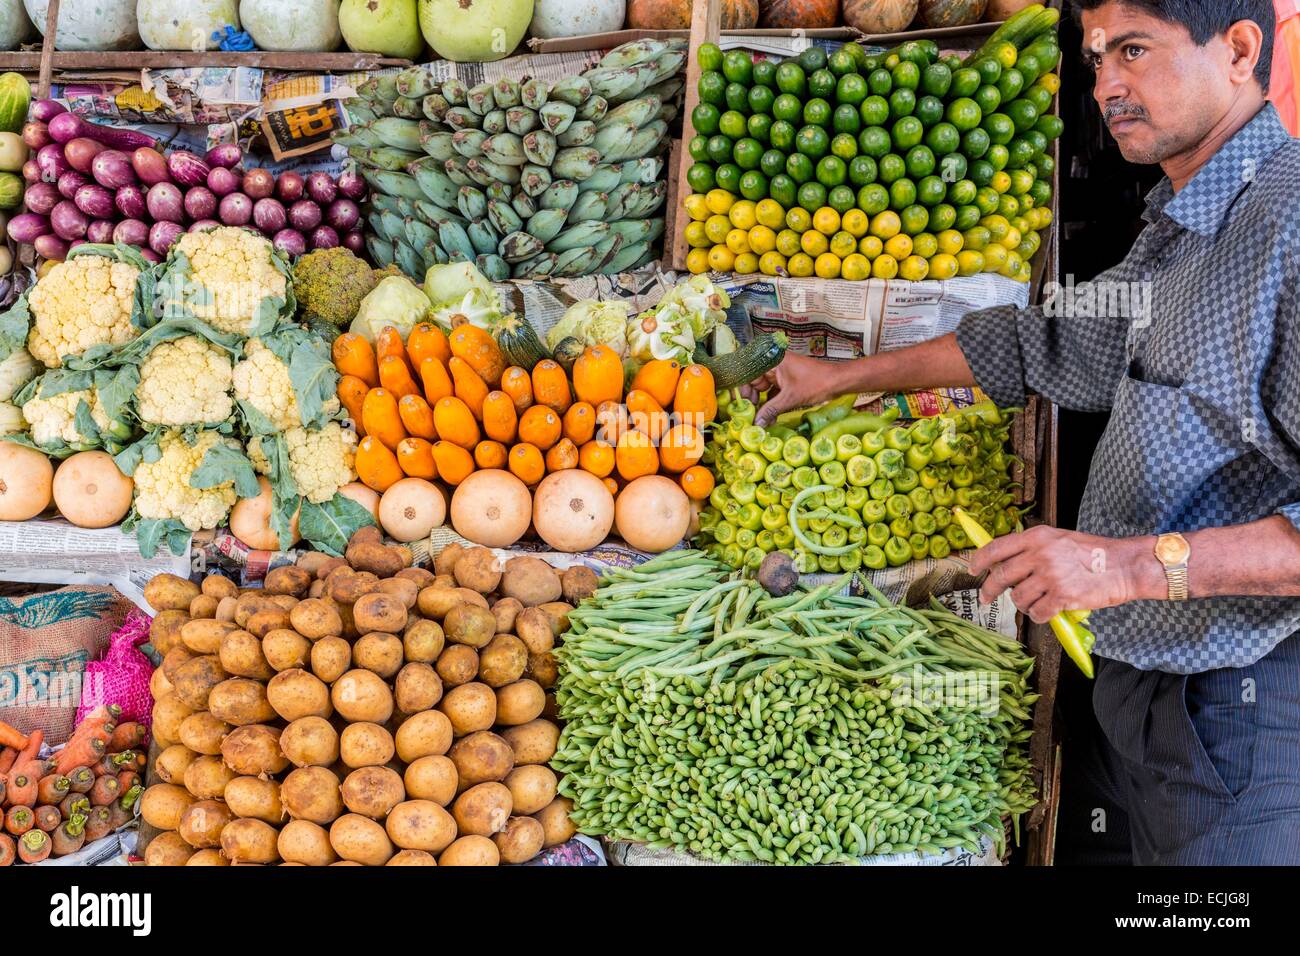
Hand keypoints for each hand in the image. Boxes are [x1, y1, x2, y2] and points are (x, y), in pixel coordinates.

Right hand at [744, 352, 840, 425]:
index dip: (742, 389)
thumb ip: (771, 410)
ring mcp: (781, 371)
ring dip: (762, 403)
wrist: (838, 381)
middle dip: (752, 399)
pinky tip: (770, 416)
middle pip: (754, 381)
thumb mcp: (790, 398)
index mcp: (772, 360)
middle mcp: (774, 363)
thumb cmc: (817, 382)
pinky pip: (774, 390)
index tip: (740, 405)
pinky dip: (772, 402)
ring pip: (764, 387)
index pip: (748, 373)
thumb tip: (756, 423)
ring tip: (761, 418)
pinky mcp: (787, 380)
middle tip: (750, 414)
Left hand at [967, 526, 1154, 622]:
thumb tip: (1006, 564)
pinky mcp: (1062, 596)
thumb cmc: (1092, 554)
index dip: (979, 560)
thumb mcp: (1058, 539)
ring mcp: (1050, 576)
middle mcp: (1040, 554)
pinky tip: (1048, 611)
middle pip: (1000, 576)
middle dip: (989, 590)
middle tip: (986, 598)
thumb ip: (1033, 548)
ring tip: (1036, 602)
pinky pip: (1037, 613)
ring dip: (1023, 605)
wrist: (1124, 566)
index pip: (996, 548)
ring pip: (1018, 597)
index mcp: (1037, 537)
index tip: (972, 570)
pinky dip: (1040, 616)